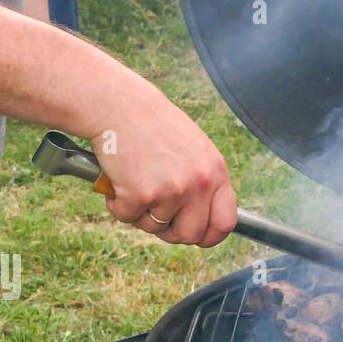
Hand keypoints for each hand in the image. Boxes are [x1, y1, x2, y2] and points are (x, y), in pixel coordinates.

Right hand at [90, 79, 236, 247]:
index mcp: (215, 171)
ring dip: (139, 213)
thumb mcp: (193, 149)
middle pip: (190, 235)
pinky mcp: (141, 194)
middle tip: (153, 214)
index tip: (197, 238)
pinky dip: (116, 204)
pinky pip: (127, 217)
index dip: (210, 236)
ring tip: (133, 182)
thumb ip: (202, 181)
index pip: (225, 222)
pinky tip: (116, 179)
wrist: (117, 103)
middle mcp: (198, 183)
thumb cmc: (151, 124)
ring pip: (155, 227)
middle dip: (170, 232)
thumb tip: (202, 217)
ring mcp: (172, 190)